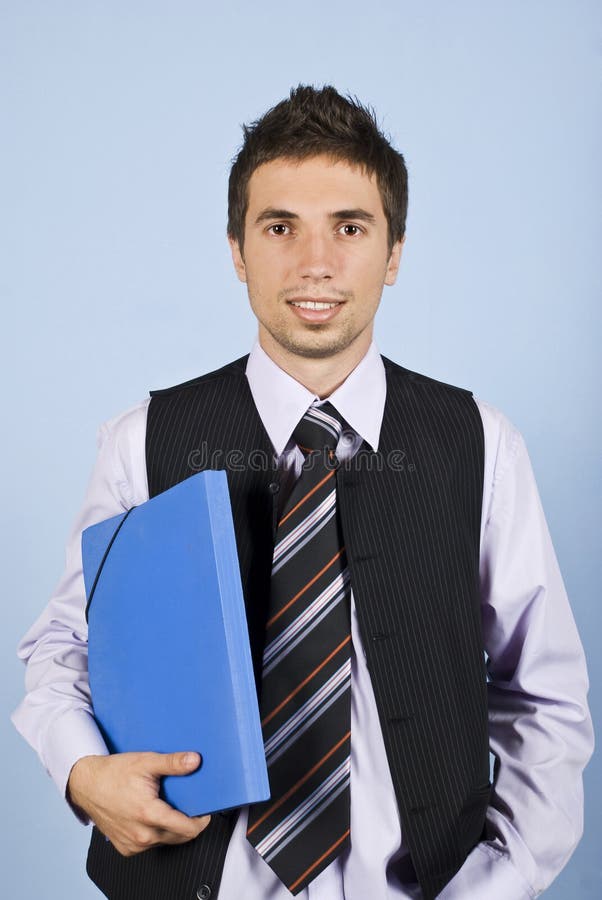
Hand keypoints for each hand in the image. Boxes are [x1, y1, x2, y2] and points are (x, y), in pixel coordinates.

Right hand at [67, 751, 210, 856]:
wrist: (87, 785)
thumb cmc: (114, 773)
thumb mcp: (146, 762)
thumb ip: (173, 763)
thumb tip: (195, 760)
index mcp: (149, 814)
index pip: (188, 829)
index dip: (201, 820)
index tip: (206, 810)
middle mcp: (141, 834)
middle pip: (179, 836)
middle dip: (188, 822)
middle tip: (186, 803)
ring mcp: (133, 844)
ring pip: (166, 840)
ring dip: (171, 827)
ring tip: (166, 806)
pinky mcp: (126, 848)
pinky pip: (150, 844)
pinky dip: (156, 832)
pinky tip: (151, 816)